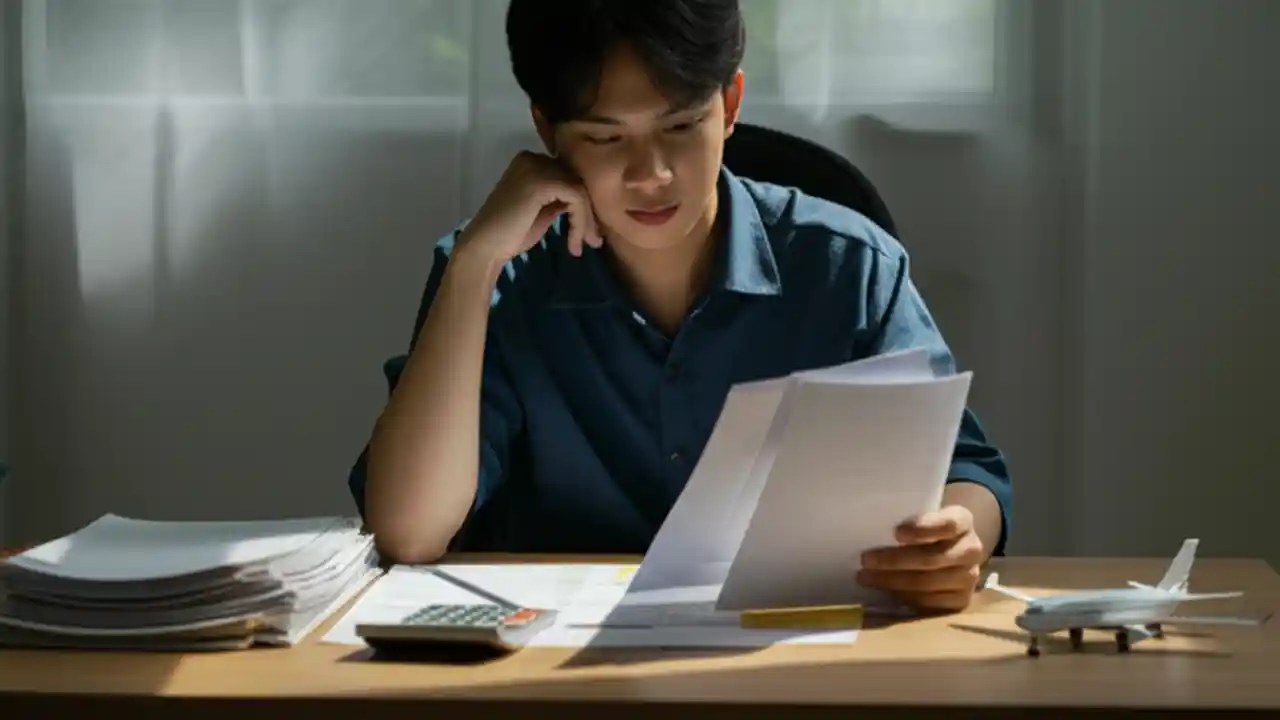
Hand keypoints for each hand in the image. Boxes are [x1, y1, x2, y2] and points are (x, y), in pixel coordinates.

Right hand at [458, 151, 602, 264]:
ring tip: (580, 247)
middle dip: (588, 215)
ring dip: (585, 222)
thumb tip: (588, 201)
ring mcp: (537, 167)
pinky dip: (580, 222)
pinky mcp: (542, 182)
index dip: (583, 206)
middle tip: (592, 242)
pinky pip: (576, 198)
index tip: (587, 234)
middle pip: (577, 181)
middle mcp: (534, 158)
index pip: (569, 177)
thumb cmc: (510, 234)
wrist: (485, 246)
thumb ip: (561, 199)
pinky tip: (573, 242)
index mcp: (531, 161)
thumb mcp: (543, 211)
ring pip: (579, 190)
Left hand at [857, 505, 984, 611]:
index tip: (896, 532)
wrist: (951, 550)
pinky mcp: (962, 600)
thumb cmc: (927, 530)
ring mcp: (969, 577)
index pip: (947, 524)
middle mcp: (972, 549)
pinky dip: (904, 597)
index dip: (923, 528)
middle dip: (894, 560)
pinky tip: (885, 591)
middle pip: (932, 558)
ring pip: (928, 583)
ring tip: (866, 577)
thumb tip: (870, 526)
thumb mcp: (922, 515)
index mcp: (962, 520)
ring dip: (893, 581)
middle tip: (865, 560)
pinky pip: (930, 603)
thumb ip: (906, 518)